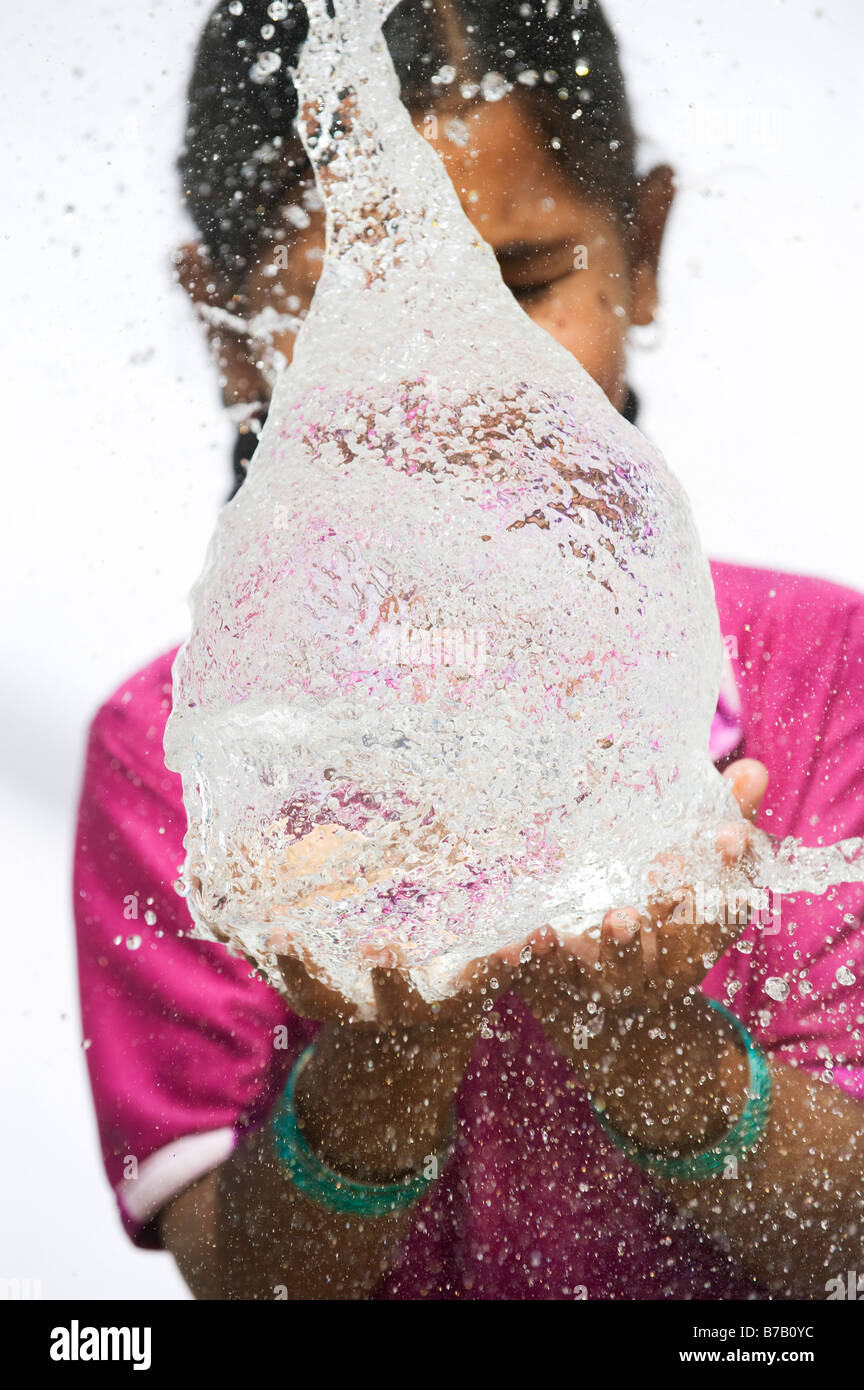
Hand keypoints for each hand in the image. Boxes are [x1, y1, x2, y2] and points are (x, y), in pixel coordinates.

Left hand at [512, 759, 769, 1148]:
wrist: (602, 1012)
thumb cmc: (653, 914)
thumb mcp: (690, 870)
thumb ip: (723, 820)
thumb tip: (755, 769)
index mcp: (696, 942)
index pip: (725, 910)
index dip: (732, 874)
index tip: (729, 836)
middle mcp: (659, 971)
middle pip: (675, 948)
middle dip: (673, 912)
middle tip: (667, 871)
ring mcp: (608, 987)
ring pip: (617, 972)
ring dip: (618, 947)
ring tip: (618, 916)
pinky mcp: (558, 989)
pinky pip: (548, 979)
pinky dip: (540, 961)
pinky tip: (533, 937)